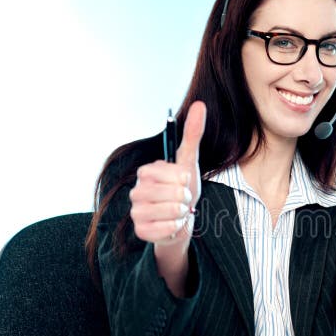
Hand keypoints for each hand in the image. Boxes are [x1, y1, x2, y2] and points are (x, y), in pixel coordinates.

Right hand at [129, 101, 205, 244]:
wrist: (181, 219)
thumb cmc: (183, 188)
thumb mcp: (190, 162)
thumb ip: (193, 134)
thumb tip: (200, 104)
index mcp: (146, 172)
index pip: (171, 173)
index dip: (184, 179)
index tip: (183, 182)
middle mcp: (136, 191)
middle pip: (173, 193)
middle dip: (186, 197)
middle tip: (183, 199)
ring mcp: (136, 211)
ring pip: (171, 211)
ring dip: (183, 212)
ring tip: (179, 211)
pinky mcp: (141, 231)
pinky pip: (165, 229)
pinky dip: (176, 227)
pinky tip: (174, 224)